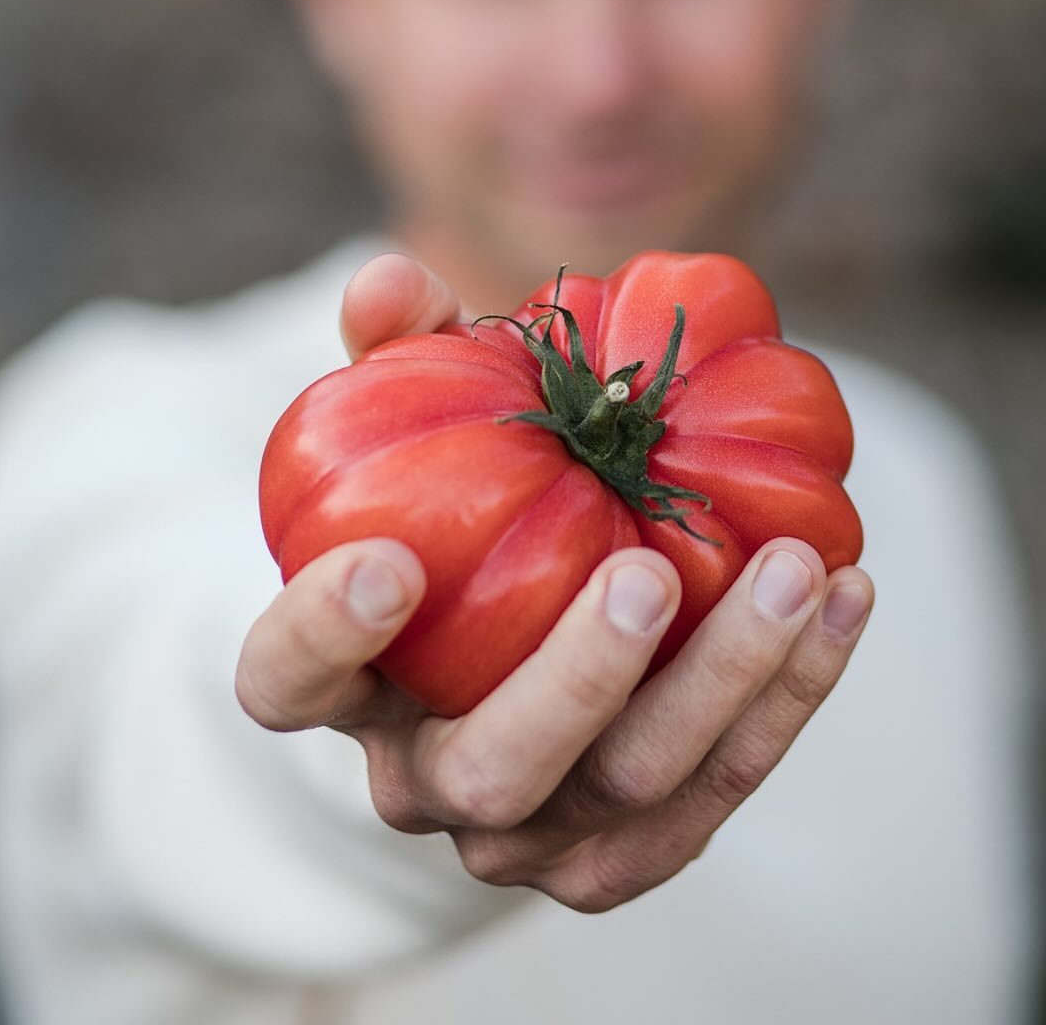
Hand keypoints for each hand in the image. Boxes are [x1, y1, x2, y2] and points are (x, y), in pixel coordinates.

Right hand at [237, 254, 874, 911]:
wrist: (503, 668)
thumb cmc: (455, 531)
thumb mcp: (419, 444)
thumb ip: (399, 364)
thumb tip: (388, 277)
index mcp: (348, 686)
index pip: (287, 682)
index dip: (320, 635)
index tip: (389, 559)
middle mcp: (426, 781)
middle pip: (488, 770)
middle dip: (573, 681)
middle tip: (643, 570)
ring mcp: (528, 832)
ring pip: (624, 791)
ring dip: (721, 682)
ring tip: (800, 566)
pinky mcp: (620, 852)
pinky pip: (709, 797)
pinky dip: (783, 700)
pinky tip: (844, 597)